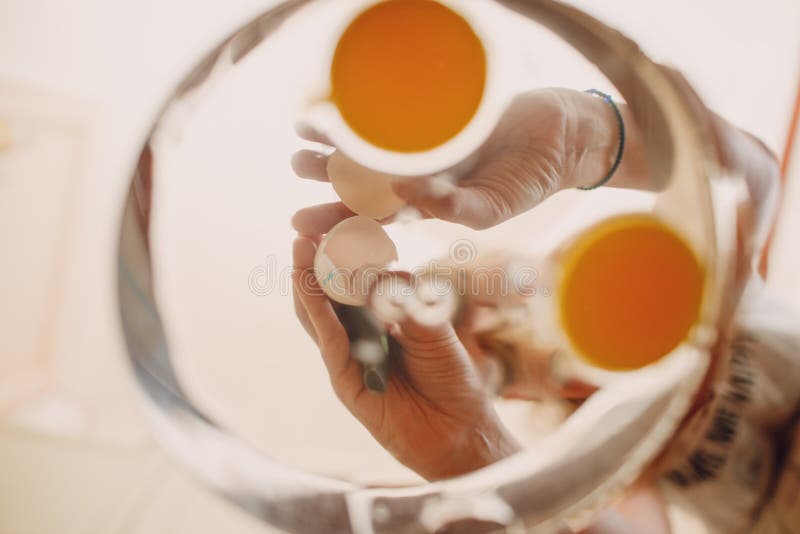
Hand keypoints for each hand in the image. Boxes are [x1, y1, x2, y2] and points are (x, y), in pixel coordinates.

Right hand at [291, 236, 519, 479]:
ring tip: (300, 249)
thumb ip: (407, 304)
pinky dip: (319, 314)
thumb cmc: (451, 378)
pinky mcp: (344, 382)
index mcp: (381, 319)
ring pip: (319, 315)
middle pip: (328, 295)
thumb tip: (386, 271)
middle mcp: (359, 336)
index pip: (354, 282)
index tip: (339, 224)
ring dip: (308, 282)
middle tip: (306, 230)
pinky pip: (329, 342)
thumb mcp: (433, 330)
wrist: (459, 429)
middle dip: (316, 263)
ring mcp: (347, 359)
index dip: (344, 255)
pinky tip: (310, 288)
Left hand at [292, 88, 637, 233]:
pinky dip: (362, 113)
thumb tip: (405, 195)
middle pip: (362, 189)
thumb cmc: (530, 179)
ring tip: (299, 146)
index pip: (375, 223)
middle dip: (326, 194)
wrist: (559, 135)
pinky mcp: (429, 117)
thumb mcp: (494, 205)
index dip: (340, 230)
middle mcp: (416, 176)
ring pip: (367, 151)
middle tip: (295, 192)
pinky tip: (335, 106)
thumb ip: (453, 207)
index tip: (305, 233)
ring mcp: (420, 145)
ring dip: (333, 151)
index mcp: (426, 205)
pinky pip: (388, 116)